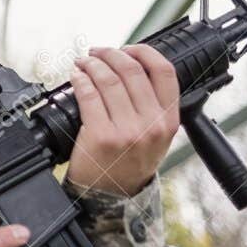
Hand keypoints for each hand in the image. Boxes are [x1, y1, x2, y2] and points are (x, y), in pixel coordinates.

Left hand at [65, 43, 179, 197]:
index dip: (144, 52)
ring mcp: (127, 131)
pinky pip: (89, 95)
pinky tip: (76, 76)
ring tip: (84, 62)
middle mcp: (152, 125)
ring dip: (92, 64)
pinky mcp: (101, 136)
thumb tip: (130, 66)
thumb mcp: (156, 138)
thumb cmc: (130, 164)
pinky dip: (80, 79)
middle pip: (132, 71)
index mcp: (169, 121)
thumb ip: (153, 106)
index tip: (129, 48)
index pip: (164, 72)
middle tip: (98, 52)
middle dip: (111, 53)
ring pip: (109, 80)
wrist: (112, 198)